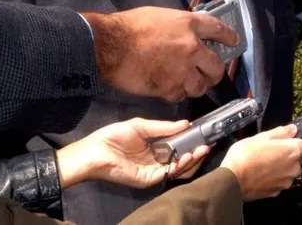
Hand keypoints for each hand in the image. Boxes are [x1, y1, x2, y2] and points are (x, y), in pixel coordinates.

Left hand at [57, 118, 209, 188]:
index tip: (203, 135)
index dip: (191, 142)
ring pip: (177, 168)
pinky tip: (187, 156)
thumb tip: (186, 123)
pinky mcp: (147, 179)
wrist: (94, 151)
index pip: (178, 148)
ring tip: (201, 150)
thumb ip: (164, 127)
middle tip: (208, 144)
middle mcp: (156, 161)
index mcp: (154, 149)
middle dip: (195, 153)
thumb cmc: (113, 137)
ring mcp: (152, 171)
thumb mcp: (141, 126)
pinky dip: (179, 166)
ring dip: (191, 160)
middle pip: (181, 160)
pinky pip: (167, 174)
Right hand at [82, 6, 237, 101]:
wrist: (108, 45)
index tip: (233, 41)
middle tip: (212, 73)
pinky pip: (180, 95)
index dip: (229, 36)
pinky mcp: (168, 87)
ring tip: (193, 85)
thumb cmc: (127, 27)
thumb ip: (176, 25)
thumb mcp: (158, 16)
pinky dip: (178, 94)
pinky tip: (172, 90)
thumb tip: (182, 32)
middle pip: (217, 65)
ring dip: (198, 86)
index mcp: (188, 25)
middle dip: (216, 72)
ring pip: (201, 86)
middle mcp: (191, 47)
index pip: (218, 29)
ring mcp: (182, 70)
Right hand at [222, 124, 301, 200]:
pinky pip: (279, 182)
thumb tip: (293, 129)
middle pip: (299, 158)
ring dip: (280, 167)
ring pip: (288, 171)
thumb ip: (281, 132)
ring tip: (262, 163)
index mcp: (293, 150)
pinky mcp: (276, 192)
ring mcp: (286, 181)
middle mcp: (294, 167)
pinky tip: (259, 174)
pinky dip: (272, 178)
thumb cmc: (245, 156)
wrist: (231, 180)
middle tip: (271, 150)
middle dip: (288, 154)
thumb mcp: (262, 136)